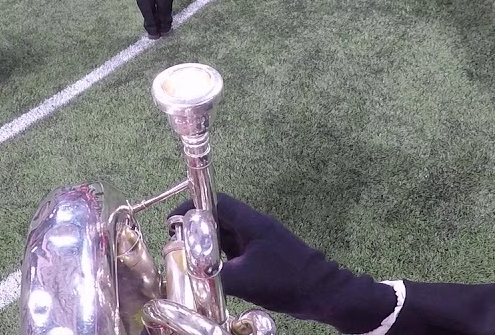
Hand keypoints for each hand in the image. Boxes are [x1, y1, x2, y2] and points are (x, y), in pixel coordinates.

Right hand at [170, 194, 395, 330]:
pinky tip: (210, 272)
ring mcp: (260, 241)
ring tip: (188, 259)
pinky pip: (235, 251)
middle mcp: (254, 227)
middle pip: (218, 217)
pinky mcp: (263, 256)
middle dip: (195, 229)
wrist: (323, 293)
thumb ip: (213, 275)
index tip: (172, 223)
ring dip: (207, 245)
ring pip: (226, 235)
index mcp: (250, 222)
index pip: (215, 202)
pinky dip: (220, 258)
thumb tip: (190, 274)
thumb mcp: (244, 280)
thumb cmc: (286, 280)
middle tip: (176, 244)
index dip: (191, 208)